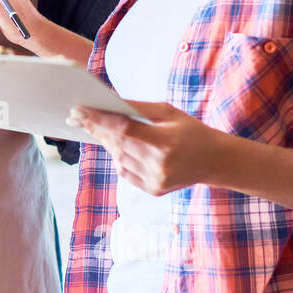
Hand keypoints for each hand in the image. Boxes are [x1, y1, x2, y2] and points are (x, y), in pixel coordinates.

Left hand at [67, 100, 225, 195]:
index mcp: (164, 142)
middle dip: (94, 128)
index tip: (79, 109)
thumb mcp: (169, 113)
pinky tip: (113, 145)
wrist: (215, 161)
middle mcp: (158, 165)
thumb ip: (139, 108)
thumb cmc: (191, 131)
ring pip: (118, 158)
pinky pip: (125, 171)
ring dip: (104, 142)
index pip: (123, 129)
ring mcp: (155, 180)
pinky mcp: (153, 190)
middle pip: (117, 144)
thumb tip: (109, 103)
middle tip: (76, 116)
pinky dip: (117, 157)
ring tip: (91, 127)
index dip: (99, 118)